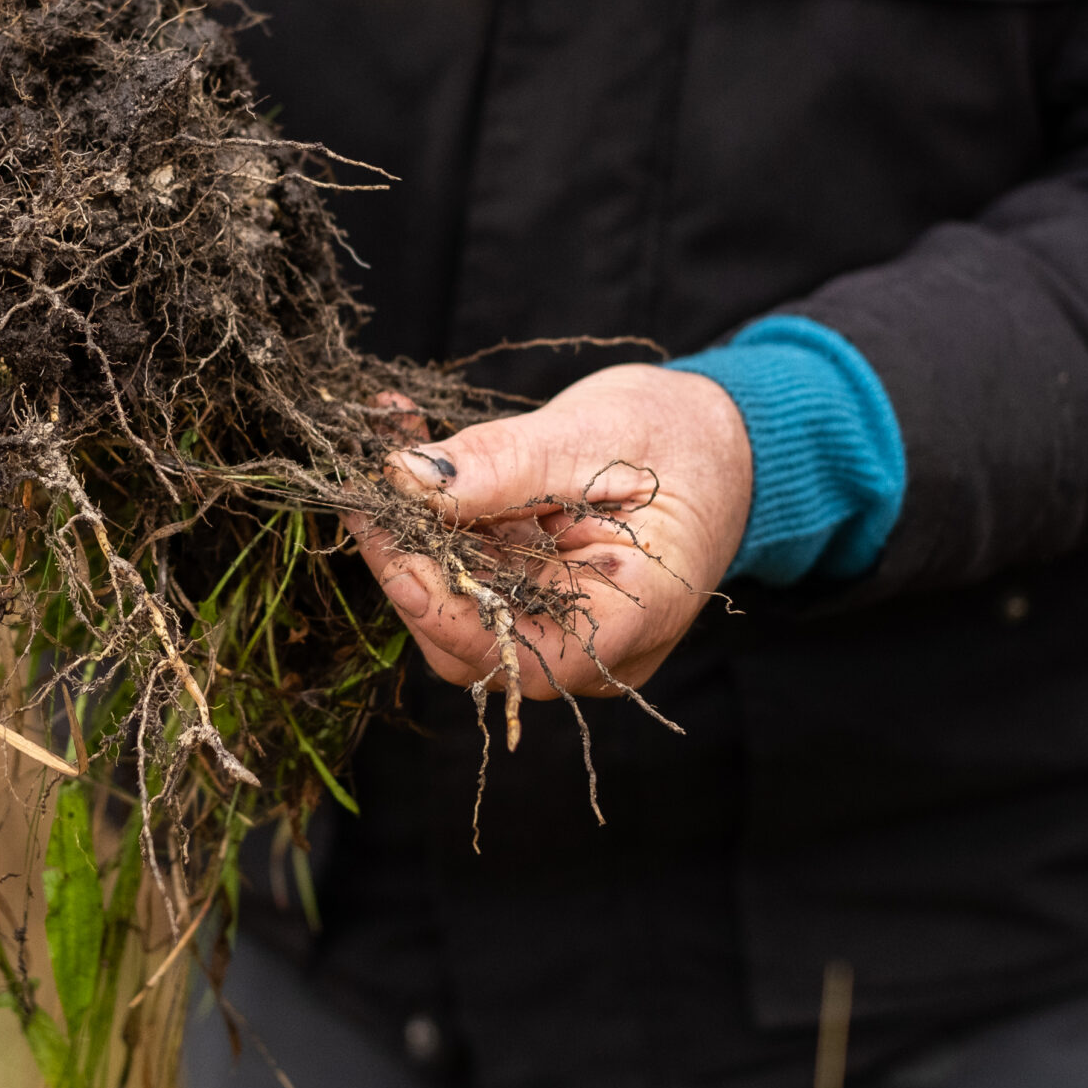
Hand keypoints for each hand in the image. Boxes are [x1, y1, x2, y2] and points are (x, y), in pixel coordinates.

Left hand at [353, 364, 752, 701]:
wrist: (718, 442)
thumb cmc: (680, 440)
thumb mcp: (597, 437)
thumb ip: (506, 464)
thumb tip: (409, 479)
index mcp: (631, 619)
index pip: (522, 650)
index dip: (446, 611)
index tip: (392, 551)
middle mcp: (584, 642)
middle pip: (469, 634)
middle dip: (409, 556)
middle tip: (369, 475)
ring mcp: (550, 621)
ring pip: (454, 600)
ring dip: (409, 525)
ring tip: (389, 439)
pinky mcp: (524, 591)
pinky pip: (463, 568)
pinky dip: (430, 510)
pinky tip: (408, 442)